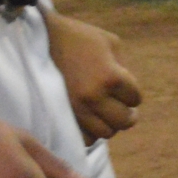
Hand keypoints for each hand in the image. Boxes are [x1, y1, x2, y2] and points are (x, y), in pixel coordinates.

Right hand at [44, 11, 141, 141]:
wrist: (42, 41)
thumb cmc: (81, 38)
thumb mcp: (111, 43)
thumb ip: (124, 67)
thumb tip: (128, 90)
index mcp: (111, 77)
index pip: (135, 99)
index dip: (133, 94)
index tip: (126, 88)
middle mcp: (94, 97)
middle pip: (123, 121)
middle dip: (127, 114)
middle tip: (123, 108)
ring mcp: (77, 109)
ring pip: (105, 133)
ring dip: (109, 123)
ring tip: (105, 112)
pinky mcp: (62, 117)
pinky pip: (84, 139)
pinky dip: (92, 132)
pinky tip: (90, 119)